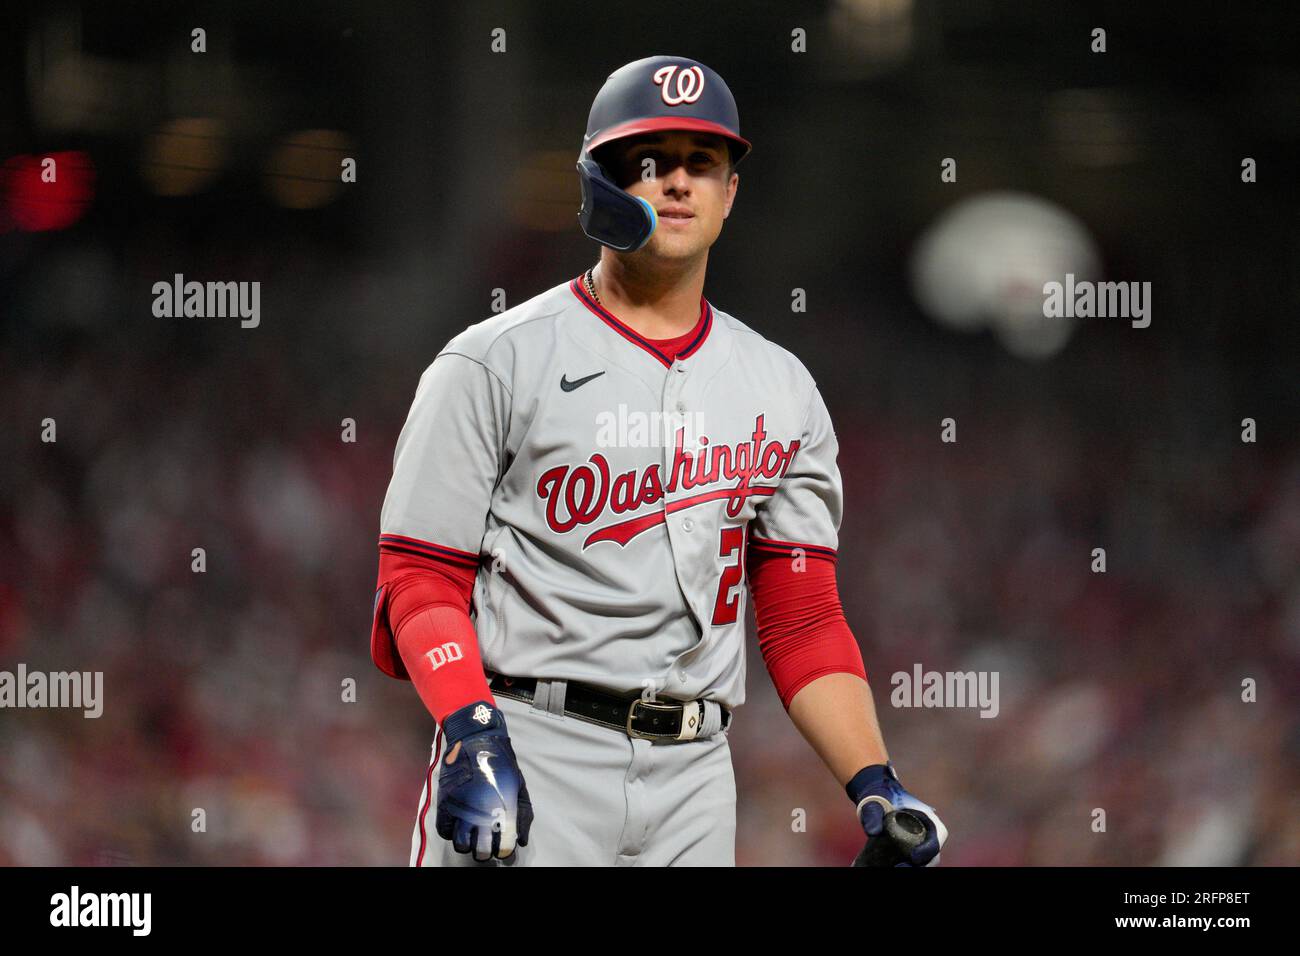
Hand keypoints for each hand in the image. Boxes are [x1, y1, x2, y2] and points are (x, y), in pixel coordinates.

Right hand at [435, 701, 533, 860]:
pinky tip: (458, 826)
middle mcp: (481, 813)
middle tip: (487, 847)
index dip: (505, 852)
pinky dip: (451, 833)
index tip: (504, 850)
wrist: (475, 739)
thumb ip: (523, 814)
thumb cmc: (501, 762)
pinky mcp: (445, 803)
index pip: (504, 846)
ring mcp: (461, 809)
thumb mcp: (519, 786)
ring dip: (467, 845)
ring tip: (472, 838)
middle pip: (481, 851)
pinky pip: (445, 831)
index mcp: (503, 809)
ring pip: (461, 845)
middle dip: (485, 852)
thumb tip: (521, 841)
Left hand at [847, 761, 947, 866]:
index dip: (929, 850)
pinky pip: (916, 862)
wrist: (877, 800)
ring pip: (926, 860)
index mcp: (928, 817)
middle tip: (900, 867)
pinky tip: (894, 866)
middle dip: (922, 864)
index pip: (938, 836)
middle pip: (934, 854)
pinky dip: (908, 865)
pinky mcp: (914, 849)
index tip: (913, 857)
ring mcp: (923, 841)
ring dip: (915, 867)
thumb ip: (872, 814)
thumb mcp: (875, 804)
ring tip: (897, 868)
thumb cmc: (880, 798)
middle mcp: (930, 831)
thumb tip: (873, 832)